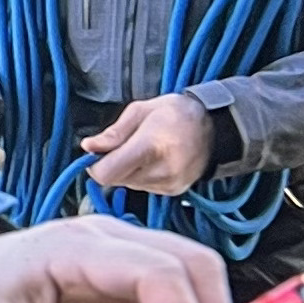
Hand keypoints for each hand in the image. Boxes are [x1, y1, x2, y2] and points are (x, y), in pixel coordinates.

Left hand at [84, 93, 212, 195]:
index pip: (108, 173)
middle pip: (115, 179)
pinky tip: (154, 160)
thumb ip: (113, 133)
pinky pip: (142, 188)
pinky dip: (141, 175)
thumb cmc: (177, 114)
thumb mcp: (140, 110)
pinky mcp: (173, 191)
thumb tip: (89, 147)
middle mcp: (162, 170)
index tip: (97, 153)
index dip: (95, 165)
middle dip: (112, 164)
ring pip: (127, 185)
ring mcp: (169, 184)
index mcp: (152, 145)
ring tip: (144, 150)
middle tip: (125, 145)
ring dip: (127, 170)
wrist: (215, 127)